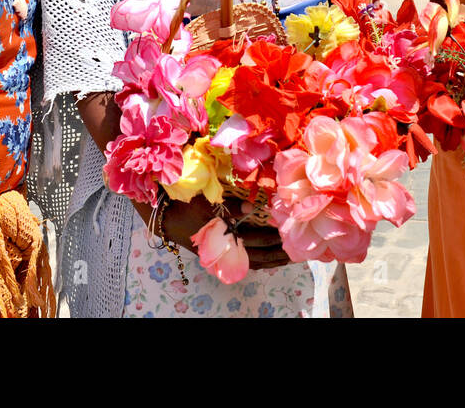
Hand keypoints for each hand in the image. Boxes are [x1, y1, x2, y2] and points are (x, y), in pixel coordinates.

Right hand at [154, 196, 290, 269]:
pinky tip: (272, 259)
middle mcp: (224, 249)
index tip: (289, 229)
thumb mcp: (206, 201)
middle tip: (301, 250)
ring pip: (253, 263)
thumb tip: (252, 207)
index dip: (273, 235)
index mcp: (222, 236)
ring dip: (273, 261)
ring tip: (292, 257)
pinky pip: (244, 263)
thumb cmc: (185, 204)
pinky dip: (261, 262)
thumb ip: (229, 206)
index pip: (254, 239)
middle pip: (258, 256)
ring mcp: (222, 255)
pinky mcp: (220, 256)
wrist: (164, 216)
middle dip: (279, 253)